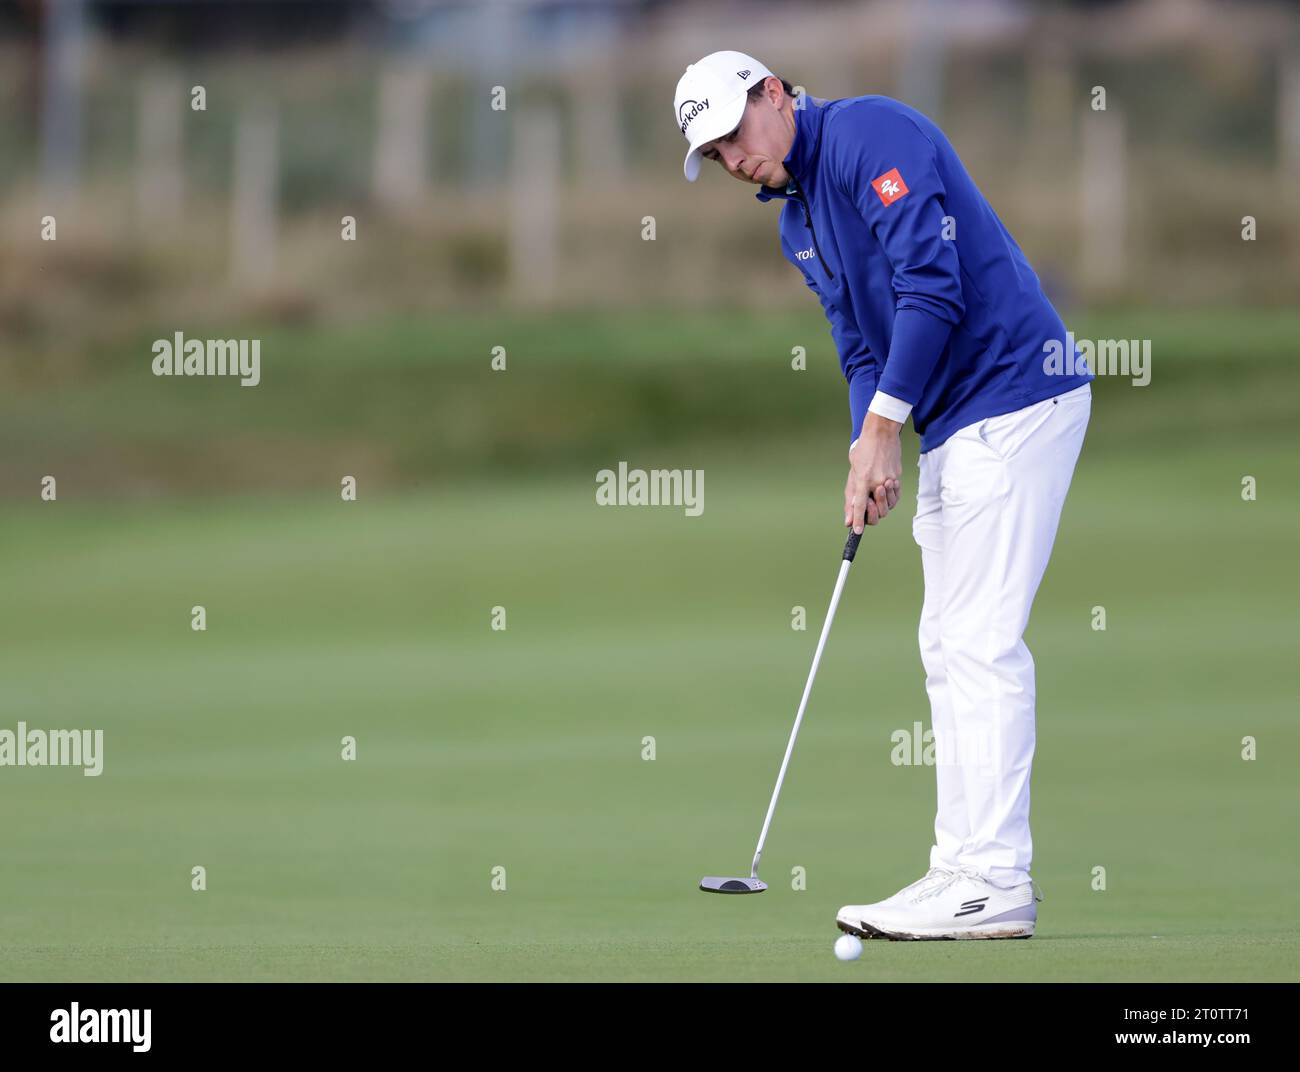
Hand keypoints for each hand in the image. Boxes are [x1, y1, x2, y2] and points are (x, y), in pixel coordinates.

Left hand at [845, 413, 901, 532]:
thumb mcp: (853, 471)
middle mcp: (877, 482)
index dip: (858, 521)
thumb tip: (848, 517)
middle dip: (873, 515)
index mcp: (862, 479)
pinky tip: (885, 492)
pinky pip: (896, 496)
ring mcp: (889, 480)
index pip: (859, 506)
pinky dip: (891, 499)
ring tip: (876, 496)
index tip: (857, 531)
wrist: (881, 433)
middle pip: (878, 511)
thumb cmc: (863, 450)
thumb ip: (851, 495)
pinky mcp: (897, 476)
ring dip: (882, 506)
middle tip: (868, 508)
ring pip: (889, 506)